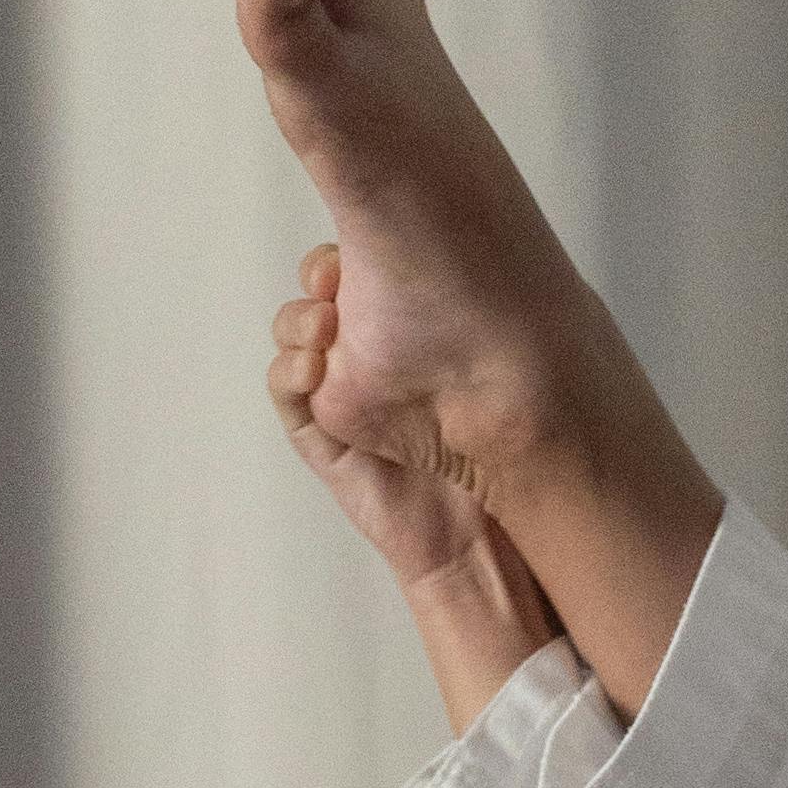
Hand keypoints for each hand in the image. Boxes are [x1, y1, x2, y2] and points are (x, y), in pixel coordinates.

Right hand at [269, 236, 532, 594]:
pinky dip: (290, 371)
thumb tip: (501, 252)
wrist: (474, 536)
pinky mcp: (318, 433)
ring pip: (295, 336)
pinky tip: (313, 365)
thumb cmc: (489, 452)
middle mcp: (362, 355)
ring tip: (327, 322)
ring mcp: (335, 392)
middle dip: (321, 278)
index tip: (364, 251)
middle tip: (337, 275)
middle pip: (320, 294)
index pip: (361, 273)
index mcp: (398, 332)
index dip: (354, 256)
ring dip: (301, 321)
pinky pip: (286, 390)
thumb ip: (477, 321)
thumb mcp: (486, 372)